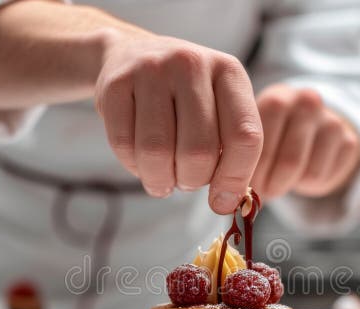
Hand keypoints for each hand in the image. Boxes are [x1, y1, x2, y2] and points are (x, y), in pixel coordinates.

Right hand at [94, 32, 263, 213]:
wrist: (133, 54)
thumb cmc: (184, 98)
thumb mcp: (218, 109)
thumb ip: (232, 151)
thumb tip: (227, 203)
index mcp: (228, 72)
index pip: (245, 136)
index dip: (235, 178)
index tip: (223, 202)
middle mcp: (191, 64)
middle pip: (199, 151)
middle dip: (192, 180)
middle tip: (185, 179)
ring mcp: (150, 70)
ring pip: (158, 152)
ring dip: (160, 179)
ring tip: (163, 177)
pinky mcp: (114, 83)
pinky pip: (124, 145)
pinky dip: (133, 167)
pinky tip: (140, 161)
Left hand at [250, 84, 359, 198]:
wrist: (310, 126)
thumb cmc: (271, 136)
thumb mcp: (252, 137)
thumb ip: (240, 158)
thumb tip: (230, 197)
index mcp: (276, 98)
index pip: (260, 145)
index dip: (249, 174)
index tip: (241, 186)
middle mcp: (307, 103)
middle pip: (289, 164)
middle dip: (272, 186)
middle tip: (265, 190)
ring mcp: (332, 120)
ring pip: (309, 174)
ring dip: (292, 185)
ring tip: (284, 176)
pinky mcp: (350, 140)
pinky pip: (326, 178)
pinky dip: (312, 185)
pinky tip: (305, 170)